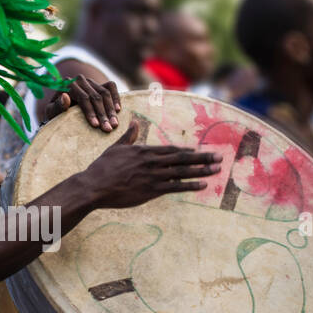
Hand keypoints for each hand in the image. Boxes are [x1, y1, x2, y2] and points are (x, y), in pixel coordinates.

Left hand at [44, 75, 120, 132]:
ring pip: (105, 93)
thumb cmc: (56, 113)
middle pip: (95, 96)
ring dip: (111, 109)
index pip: (83, 98)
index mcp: (68, 84)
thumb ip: (57, 106)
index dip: (90, 112)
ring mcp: (91, 81)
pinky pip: (111, 86)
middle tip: (108, 129)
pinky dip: (116, 97)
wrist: (61, 110)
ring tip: (115, 124)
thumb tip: (65, 96)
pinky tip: (118, 109)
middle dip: (103, 114)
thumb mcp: (52, 112)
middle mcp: (80, 80)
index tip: (96, 126)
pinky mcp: (99, 84)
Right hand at [82, 118, 221, 209]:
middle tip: (219, 157)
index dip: (188, 152)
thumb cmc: (102, 168)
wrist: (93, 186)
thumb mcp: (115, 148)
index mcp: (144, 151)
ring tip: (216, 169)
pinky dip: (190, 185)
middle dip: (202, 158)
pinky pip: (175, 187)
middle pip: (182, 158)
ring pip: (182, 171)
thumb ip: (128, 136)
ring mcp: (152, 176)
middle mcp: (152, 161)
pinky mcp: (151, 190)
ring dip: (201, 170)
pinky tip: (203, 184)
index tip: (200, 152)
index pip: (171, 150)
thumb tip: (134, 123)